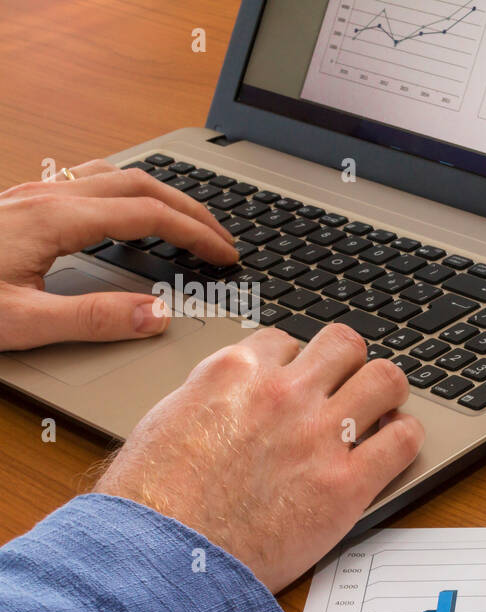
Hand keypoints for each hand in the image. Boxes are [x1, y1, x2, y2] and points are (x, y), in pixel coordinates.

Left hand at [0, 159, 236, 350]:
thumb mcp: (21, 321)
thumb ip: (91, 320)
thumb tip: (156, 315)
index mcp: (53, 218)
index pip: (148, 215)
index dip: (196, 234)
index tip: (224, 255)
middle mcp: (44, 195)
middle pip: (139, 184)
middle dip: (189, 210)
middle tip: (220, 239)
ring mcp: (30, 193)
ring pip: (114, 175)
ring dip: (159, 195)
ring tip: (183, 222)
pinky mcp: (20, 202)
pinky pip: (86, 180)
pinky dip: (124, 192)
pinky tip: (126, 211)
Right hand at [94, 325, 423, 592]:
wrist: (157, 559)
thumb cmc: (150, 504)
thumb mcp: (164, 423)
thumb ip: (207, 399)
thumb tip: (225, 397)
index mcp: (234, 374)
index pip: (285, 342)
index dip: (294, 364)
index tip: (297, 383)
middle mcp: (282, 395)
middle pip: (344, 345)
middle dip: (347, 365)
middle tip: (346, 390)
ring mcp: (319, 436)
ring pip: (385, 379)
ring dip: (385, 393)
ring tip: (379, 412)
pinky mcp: (347, 484)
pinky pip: (403, 439)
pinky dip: (405, 437)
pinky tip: (393, 447)